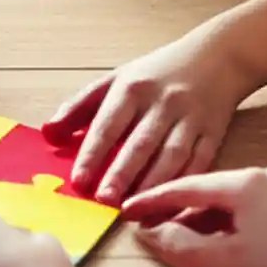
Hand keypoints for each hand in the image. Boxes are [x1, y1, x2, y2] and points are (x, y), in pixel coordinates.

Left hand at [44, 33, 251, 203]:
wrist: (218, 57)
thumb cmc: (156, 74)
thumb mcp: (114, 81)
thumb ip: (79, 108)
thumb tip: (48, 133)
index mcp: (132, 88)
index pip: (108, 124)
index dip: (92, 153)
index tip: (79, 180)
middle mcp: (162, 103)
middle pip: (140, 142)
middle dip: (122, 173)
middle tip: (104, 200)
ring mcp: (191, 118)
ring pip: (172, 156)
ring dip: (152, 184)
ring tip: (132, 209)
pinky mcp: (214, 132)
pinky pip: (200, 162)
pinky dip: (184, 185)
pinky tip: (168, 205)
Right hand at [122, 167, 266, 266]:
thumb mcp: (225, 260)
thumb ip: (180, 245)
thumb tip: (147, 235)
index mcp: (242, 182)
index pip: (183, 188)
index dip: (150, 201)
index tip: (125, 210)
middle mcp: (260, 172)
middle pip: (204, 189)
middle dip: (175, 210)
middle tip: (148, 226)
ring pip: (225, 196)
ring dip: (201, 216)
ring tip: (181, 237)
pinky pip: (245, 201)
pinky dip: (225, 217)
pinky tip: (217, 236)